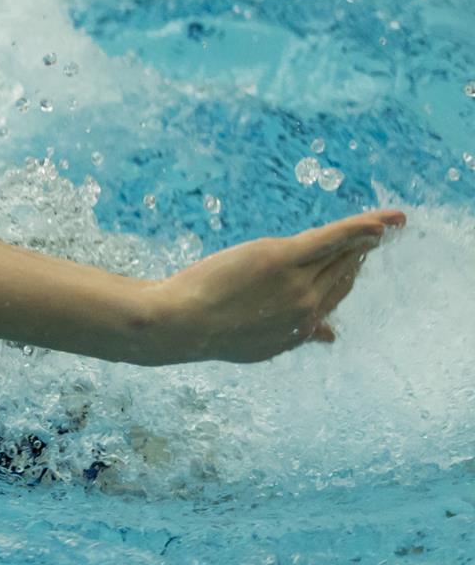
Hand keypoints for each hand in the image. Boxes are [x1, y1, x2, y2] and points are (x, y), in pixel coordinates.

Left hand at [137, 208, 404, 363]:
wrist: (179, 324)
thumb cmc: (208, 330)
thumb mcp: (258, 342)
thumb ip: (296, 334)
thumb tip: (329, 335)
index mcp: (301, 328)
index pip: (334, 295)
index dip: (347, 275)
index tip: (358, 260)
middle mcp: (308, 307)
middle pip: (342, 272)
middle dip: (360, 253)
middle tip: (376, 233)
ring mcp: (297, 283)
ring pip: (340, 254)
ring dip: (366, 237)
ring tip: (385, 223)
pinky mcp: (282, 258)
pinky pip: (330, 239)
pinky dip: (358, 229)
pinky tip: (379, 222)